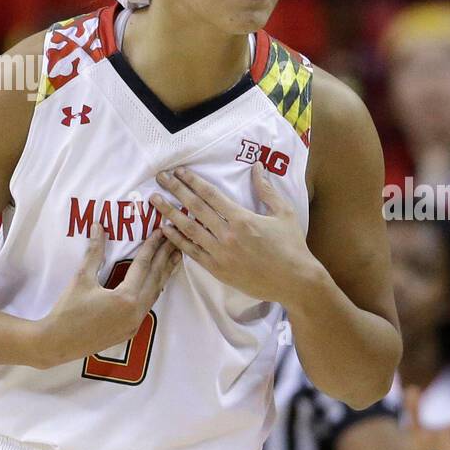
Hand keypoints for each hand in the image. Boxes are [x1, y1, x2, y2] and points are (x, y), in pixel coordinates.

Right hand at [34, 227, 177, 367]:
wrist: (57, 343)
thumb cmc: (67, 310)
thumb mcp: (81, 278)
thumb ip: (94, 252)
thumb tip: (98, 226)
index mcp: (126, 298)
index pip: (144, 266)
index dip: (152, 246)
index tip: (161, 230)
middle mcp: (136, 312)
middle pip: (156, 279)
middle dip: (166, 258)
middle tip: (176, 240)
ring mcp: (135, 323)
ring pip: (154, 294)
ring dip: (164, 275)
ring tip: (174, 258)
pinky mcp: (130, 331)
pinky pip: (147, 306)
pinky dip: (153, 291)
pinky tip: (156, 282)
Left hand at [150, 163, 318, 305]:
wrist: (294, 281)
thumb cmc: (292, 246)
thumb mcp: (284, 213)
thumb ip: (267, 190)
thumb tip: (257, 167)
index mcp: (242, 219)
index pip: (210, 195)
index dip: (193, 181)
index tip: (179, 171)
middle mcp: (227, 235)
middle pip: (195, 208)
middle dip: (175, 190)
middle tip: (160, 177)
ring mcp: (220, 254)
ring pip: (189, 229)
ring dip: (169, 213)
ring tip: (155, 200)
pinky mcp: (218, 270)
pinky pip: (192, 252)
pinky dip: (178, 240)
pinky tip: (166, 229)